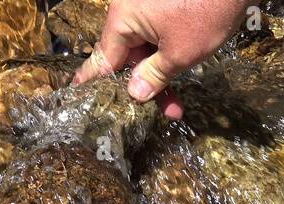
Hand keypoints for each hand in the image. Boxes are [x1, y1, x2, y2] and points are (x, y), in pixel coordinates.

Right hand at [71, 0, 249, 118]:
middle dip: (143, 88)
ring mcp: (148, 9)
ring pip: (146, 52)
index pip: (103, 58)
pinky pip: (158, 39)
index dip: (93, 81)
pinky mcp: (165, 9)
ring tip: (176, 107)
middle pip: (127, 58)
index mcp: (123, 19)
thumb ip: (154, 76)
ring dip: (160, 77)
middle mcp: (129, 11)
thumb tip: (135, 94)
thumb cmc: (206, 11)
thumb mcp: (180, 54)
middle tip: (162, 113)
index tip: (77, 95)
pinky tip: (177, 80)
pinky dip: (167, 59)